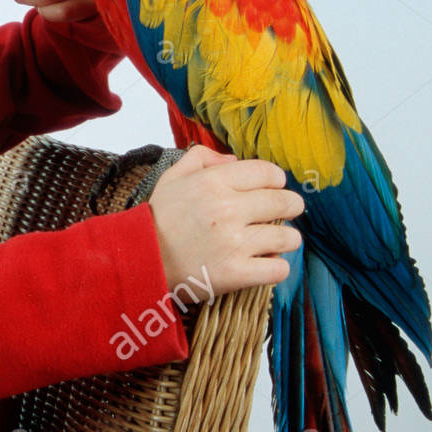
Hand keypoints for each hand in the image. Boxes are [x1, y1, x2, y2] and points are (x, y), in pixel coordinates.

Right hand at [148, 145, 301, 299]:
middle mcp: (228, 209)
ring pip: (288, 237)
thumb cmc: (158, 219)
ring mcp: (234, 243)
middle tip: (287, 211)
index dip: (276, 180)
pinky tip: (267, 263)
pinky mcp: (236, 274)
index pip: (268, 173)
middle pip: (285, 202)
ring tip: (278, 241)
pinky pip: (279, 269)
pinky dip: (277, 267)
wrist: (140, 260)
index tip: (274, 187)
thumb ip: (202, 158)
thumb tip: (233, 160)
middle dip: (291, 205)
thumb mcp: (172, 177)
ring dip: (287, 238)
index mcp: (214, 182)